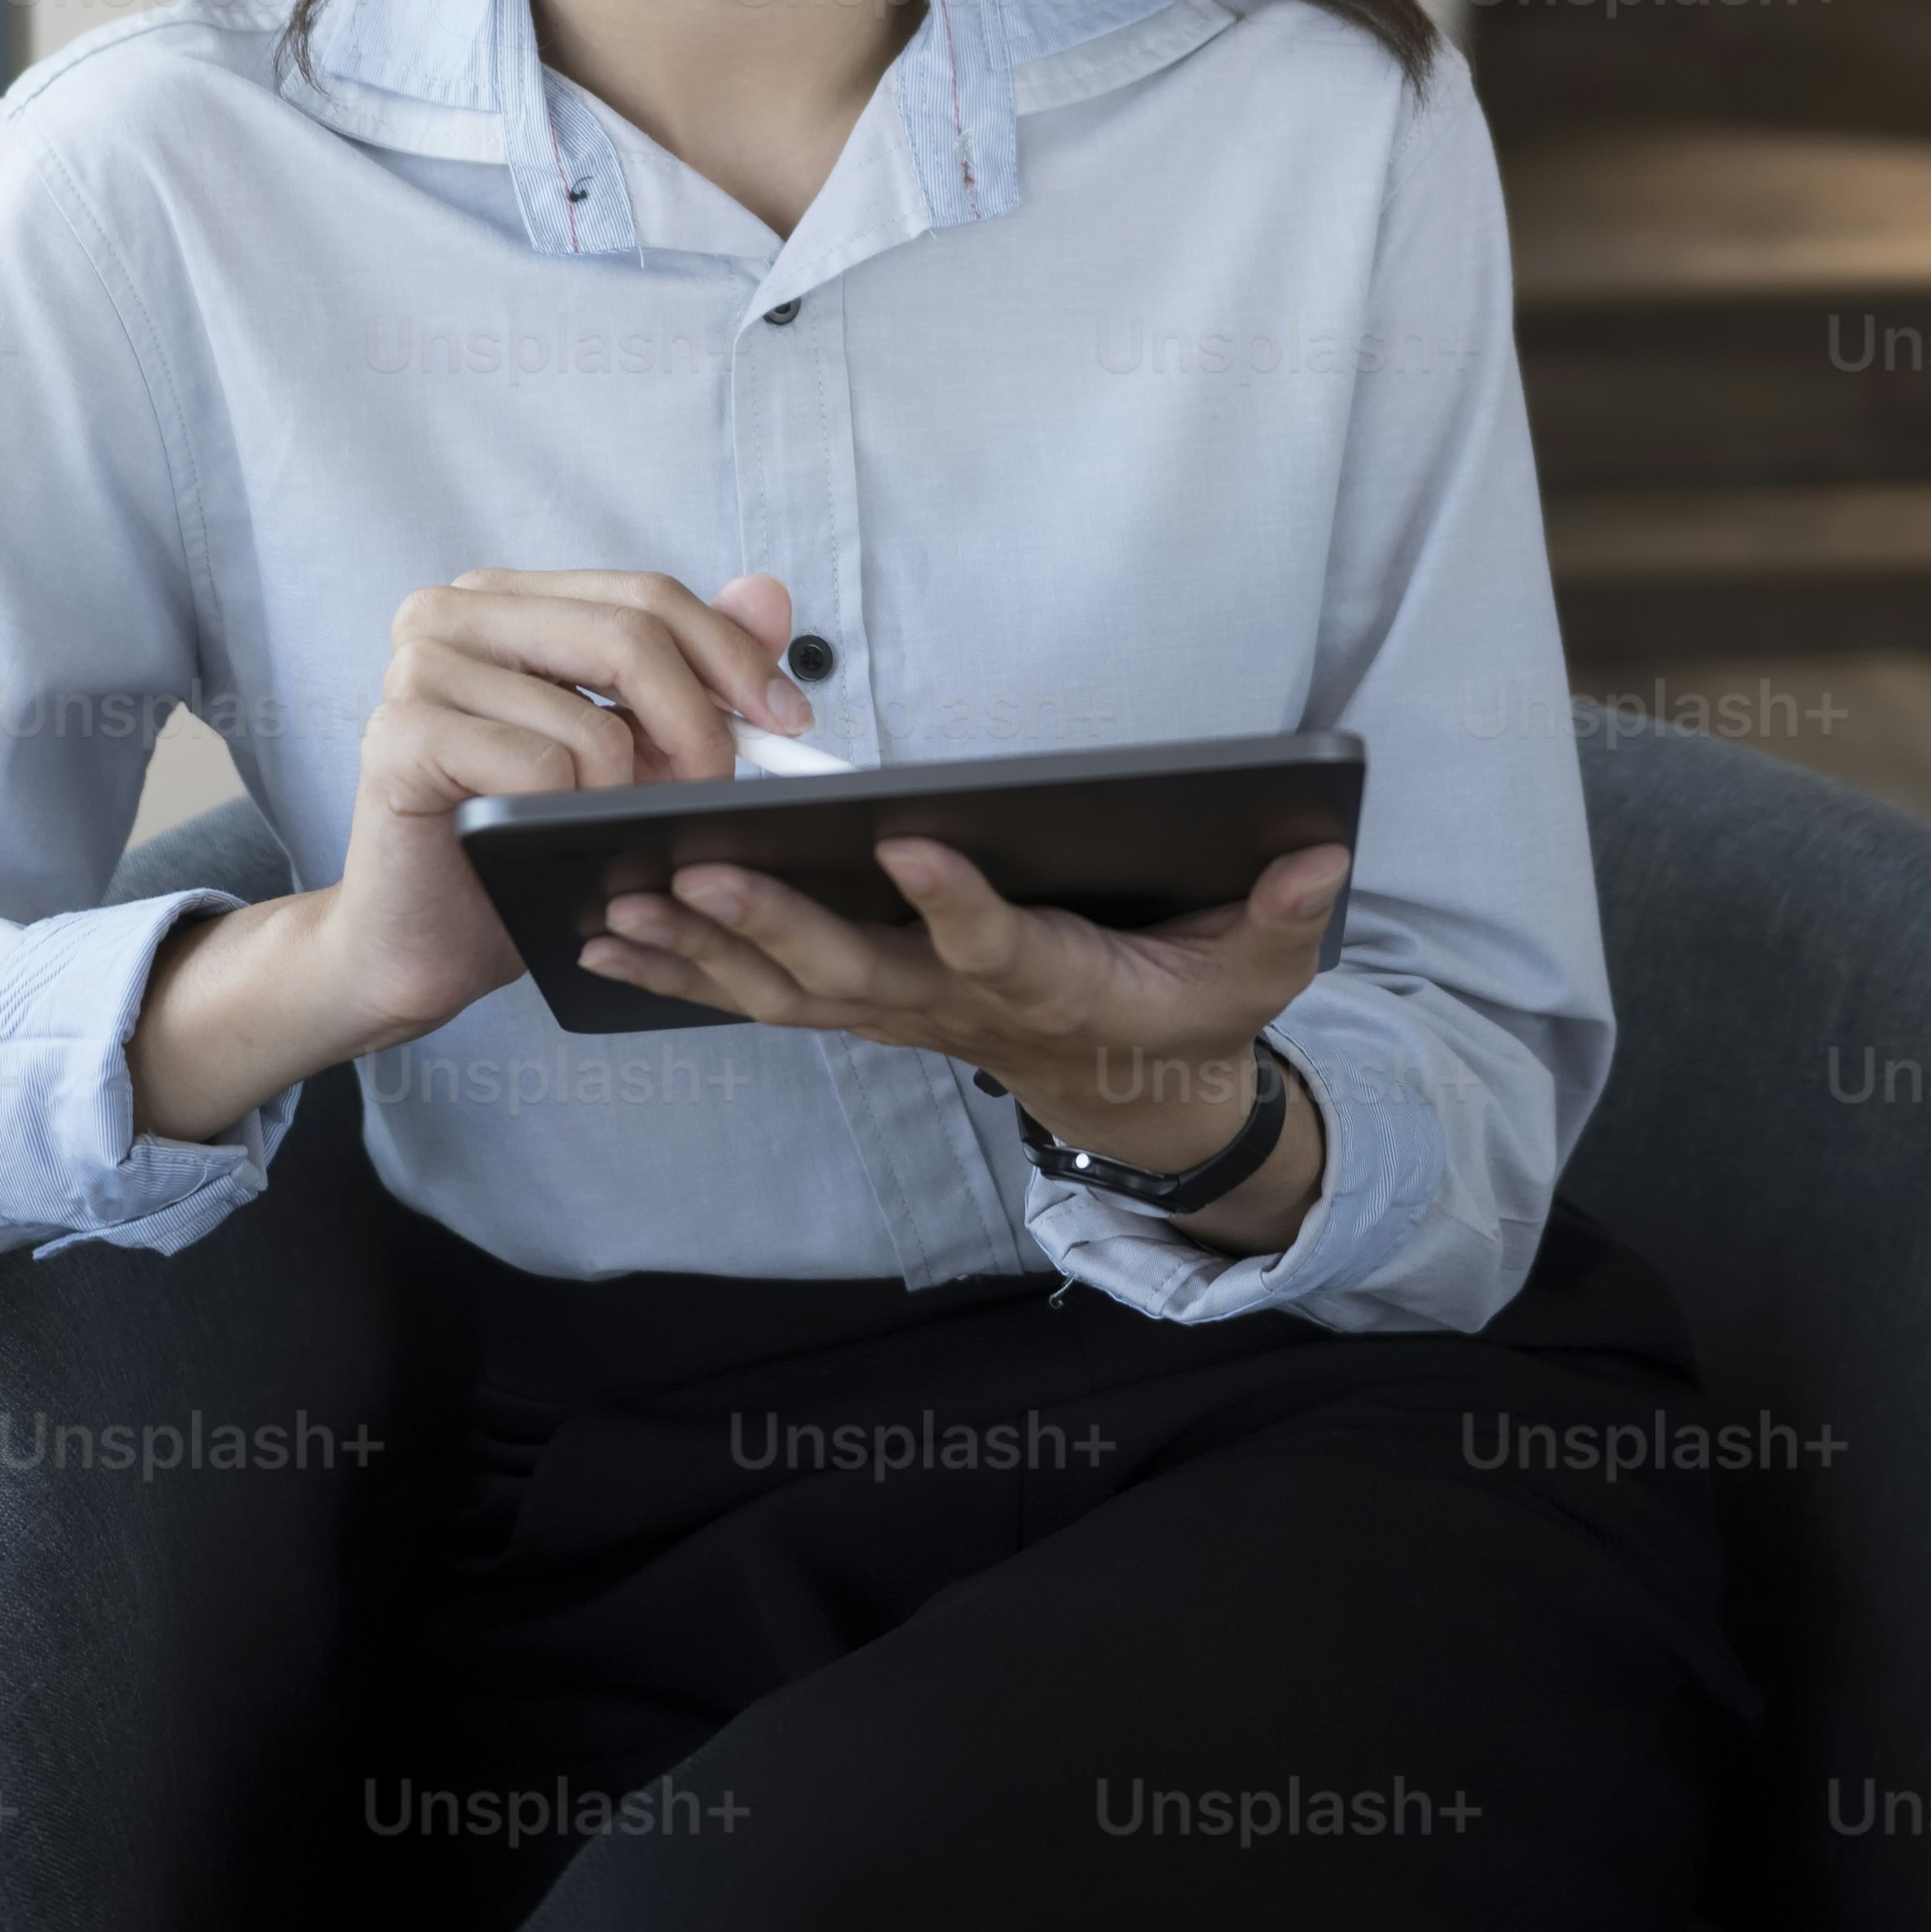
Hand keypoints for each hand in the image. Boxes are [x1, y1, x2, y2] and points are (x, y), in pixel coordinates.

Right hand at [325, 563, 808, 1048]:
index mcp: (507, 596)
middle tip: (720, 787)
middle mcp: (452, 611)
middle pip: (628, 636)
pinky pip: (538, 767)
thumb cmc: (523, 837)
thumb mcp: (629, 744)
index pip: (647, 594)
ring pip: (592, 717)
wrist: (425, 937)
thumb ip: (693, 666)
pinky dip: (567, 814)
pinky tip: (544, 837)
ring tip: (609, 827)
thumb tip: (769, 594)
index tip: (792, 721)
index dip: (732, 654)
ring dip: (628, 792)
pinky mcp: (397, 737)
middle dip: (699, 723)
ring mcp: (416, 668)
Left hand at [577, 829, 1351, 1234]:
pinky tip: (609, 941)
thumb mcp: (1258, 971)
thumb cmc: (1192, 1011)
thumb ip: (1283, 918)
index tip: (909, 836)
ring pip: (789, 995)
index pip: (999, 942)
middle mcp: (960, 1009)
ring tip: (620, 904)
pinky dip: (686, 975)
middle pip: (857, 975)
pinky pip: (763, 1000)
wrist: (1142, 1095)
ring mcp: (904, 1017)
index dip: (957, 900)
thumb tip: (1321, 854)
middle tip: (696, 873)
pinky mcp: (867, 1010)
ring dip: (703, 956)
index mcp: (1054, 983)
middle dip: (773, 928)